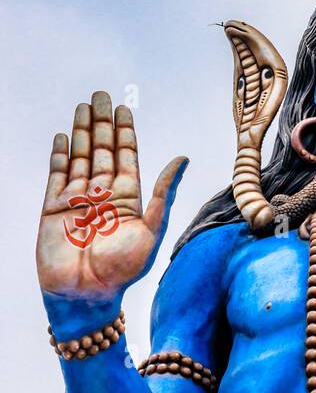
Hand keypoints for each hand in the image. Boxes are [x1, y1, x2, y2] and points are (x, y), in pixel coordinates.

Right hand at [37, 91, 187, 302]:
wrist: (85, 296)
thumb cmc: (122, 271)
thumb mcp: (151, 229)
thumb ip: (164, 193)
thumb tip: (184, 158)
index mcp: (127, 199)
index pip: (126, 158)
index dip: (125, 133)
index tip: (124, 109)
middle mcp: (102, 195)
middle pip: (102, 151)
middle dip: (102, 124)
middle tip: (101, 96)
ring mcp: (76, 200)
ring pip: (80, 158)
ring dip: (81, 133)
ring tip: (82, 107)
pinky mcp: (53, 209)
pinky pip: (56, 176)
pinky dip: (59, 156)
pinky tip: (62, 138)